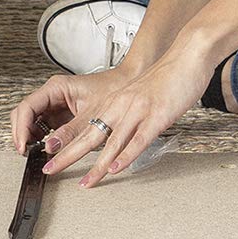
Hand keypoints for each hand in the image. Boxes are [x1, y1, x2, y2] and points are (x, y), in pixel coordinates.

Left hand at [21, 51, 210, 187]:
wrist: (186, 56)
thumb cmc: (166, 78)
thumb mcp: (138, 96)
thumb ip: (127, 116)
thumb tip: (119, 137)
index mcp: (115, 102)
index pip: (84, 127)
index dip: (67, 144)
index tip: (53, 159)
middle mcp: (121, 105)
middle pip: (89, 135)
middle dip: (68, 156)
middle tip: (51, 170)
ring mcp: (138, 110)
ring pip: (112, 142)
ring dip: (96, 165)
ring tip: (85, 183)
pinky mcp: (156, 115)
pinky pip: (138, 140)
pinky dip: (125, 156)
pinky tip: (116, 169)